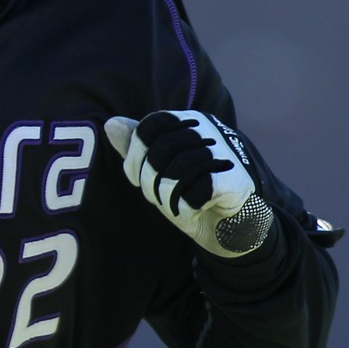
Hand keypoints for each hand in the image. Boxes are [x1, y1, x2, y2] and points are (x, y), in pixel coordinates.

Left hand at [104, 110, 274, 257]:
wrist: (233, 225)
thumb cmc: (194, 192)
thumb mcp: (160, 170)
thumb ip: (138, 147)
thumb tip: (111, 124)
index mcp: (192, 121)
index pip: (151, 125)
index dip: (135, 155)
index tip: (136, 179)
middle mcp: (211, 131)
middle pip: (161, 149)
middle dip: (150, 180)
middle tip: (158, 198)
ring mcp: (227, 154)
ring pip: (179, 170)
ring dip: (167, 196)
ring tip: (175, 206)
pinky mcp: (237, 181)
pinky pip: (198, 192)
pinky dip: (186, 209)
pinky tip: (194, 212)